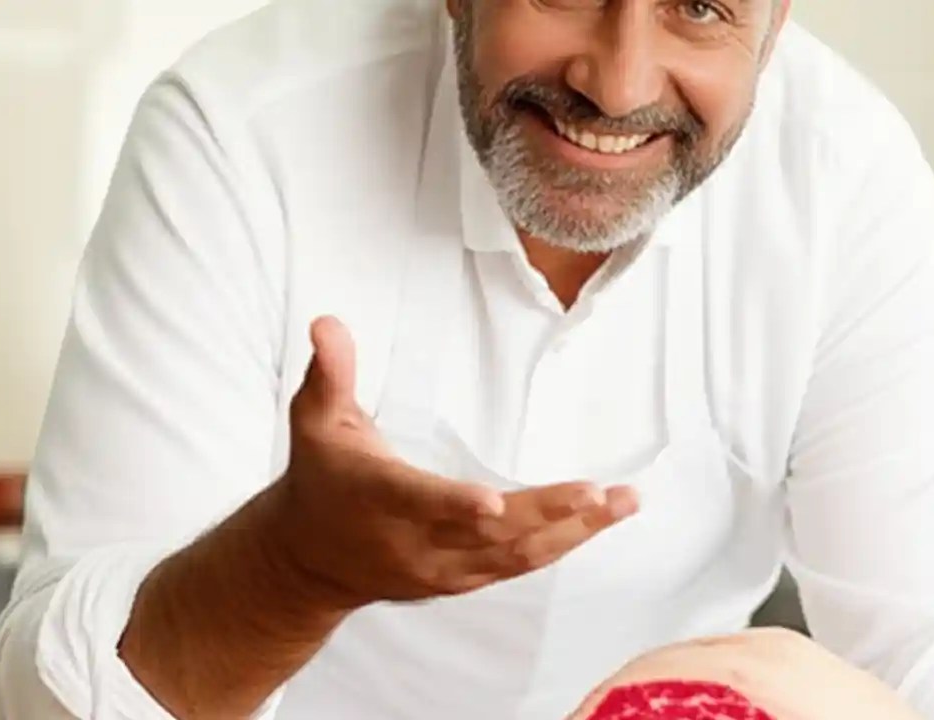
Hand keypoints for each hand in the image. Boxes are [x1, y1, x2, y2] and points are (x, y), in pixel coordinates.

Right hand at [270, 316, 639, 608]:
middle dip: (547, 514)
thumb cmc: (321, 477)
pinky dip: (562, 543)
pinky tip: (600, 520)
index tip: (494, 504)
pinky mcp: (462, 581)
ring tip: (625, 502)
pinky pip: (519, 565)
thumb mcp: (314, 421)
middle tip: (599, 493)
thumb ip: (330, 372)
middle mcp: (414, 543)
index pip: (419, 502)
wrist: (309, 560)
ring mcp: (441, 569)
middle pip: (488, 536)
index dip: (455, 506)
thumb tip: (327, 321)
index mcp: (378, 498)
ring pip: (514, 556)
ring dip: (574, 531)